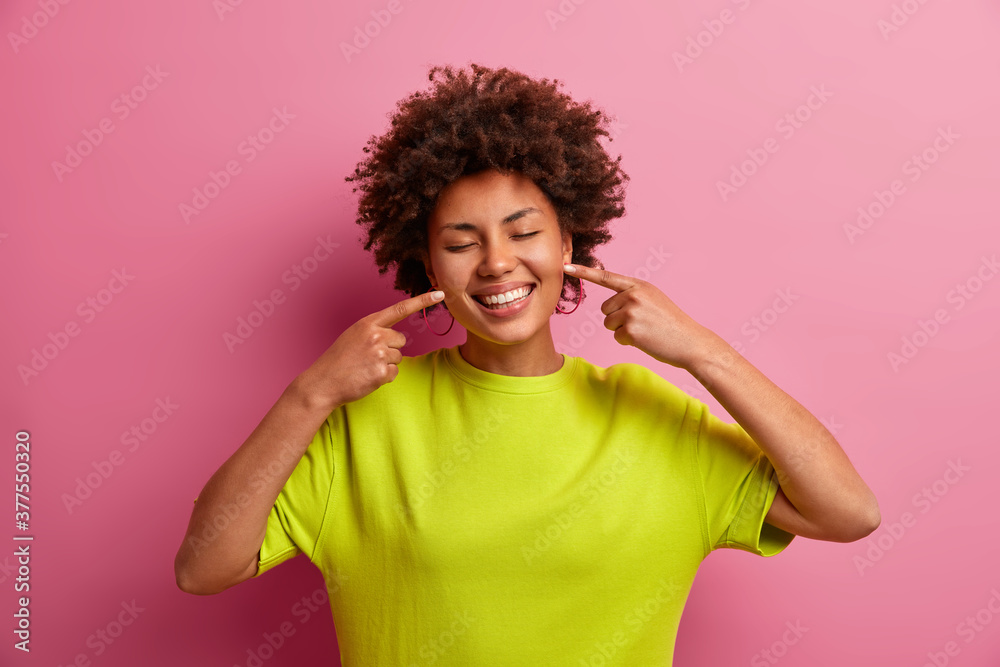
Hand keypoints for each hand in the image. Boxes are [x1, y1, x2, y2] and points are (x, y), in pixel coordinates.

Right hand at [293, 290, 444, 409]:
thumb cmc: (338, 360)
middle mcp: (375, 335)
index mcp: (368, 323)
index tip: (440, 294)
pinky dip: (383, 377)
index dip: (422, 301)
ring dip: (386, 365)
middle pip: (402, 340)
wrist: (322, 382)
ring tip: (365, 367)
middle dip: (390, 349)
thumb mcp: (353, 336)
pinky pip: (394, 373)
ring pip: (399, 358)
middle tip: (369, 357)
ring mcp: (379, 354)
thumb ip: (374, 331)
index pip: (400, 309)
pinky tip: (367, 377)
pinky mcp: (380, 372)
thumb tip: (396, 338)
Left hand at [563, 263, 718, 369]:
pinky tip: (646, 340)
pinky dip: (628, 342)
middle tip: (641, 323)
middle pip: (605, 308)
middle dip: (617, 319)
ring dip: (622, 331)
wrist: (691, 342)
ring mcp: (632, 311)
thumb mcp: (654, 300)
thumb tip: (610, 305)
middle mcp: (634, 295)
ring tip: (644, 331)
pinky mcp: (631, 329)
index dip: (584, 272)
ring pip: (608, 323)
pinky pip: (617, 337)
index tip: (565, 266)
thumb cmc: (671, 324)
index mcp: (639, 285)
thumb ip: (632, 296)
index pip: (606, 277)